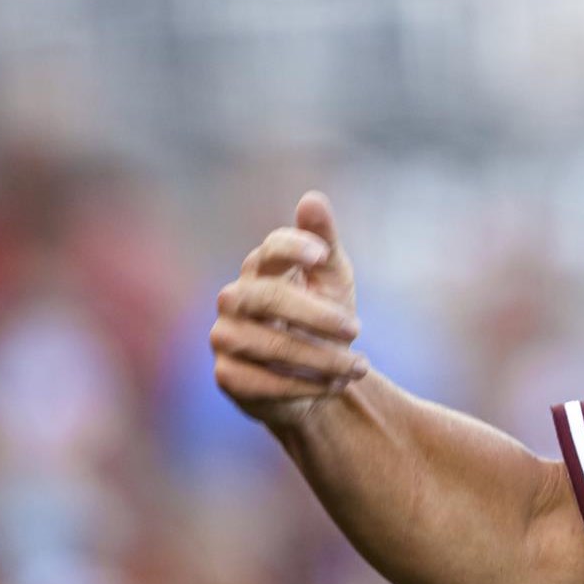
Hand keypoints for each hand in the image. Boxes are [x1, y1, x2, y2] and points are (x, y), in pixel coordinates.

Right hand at [211, 190, 368, 429]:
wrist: (314, 376)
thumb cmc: (323, 318)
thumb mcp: (332, 280)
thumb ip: (324, 241)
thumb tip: (312, 198)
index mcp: (262, 268)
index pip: (270, 249)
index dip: (292, 247)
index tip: (321, 255)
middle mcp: (235, 299)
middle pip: (270, 299)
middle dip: (319, 316)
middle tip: (356, 330)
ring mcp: (225, 336)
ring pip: (272, 346)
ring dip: (323, 359)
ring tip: (358, 367)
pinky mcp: (227, 375)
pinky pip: (265, 382)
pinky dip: (306, 386)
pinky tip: (334, 384)